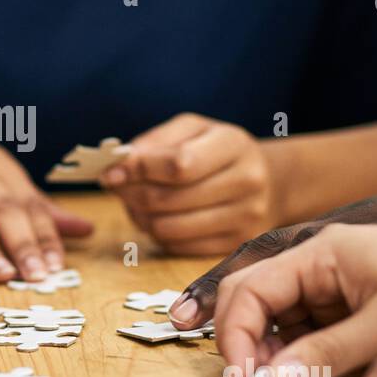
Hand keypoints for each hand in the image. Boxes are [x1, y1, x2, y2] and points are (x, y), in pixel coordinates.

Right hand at [0, 114, 92, 282]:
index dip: (44, 236)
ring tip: (4, 275)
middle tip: (37, 275)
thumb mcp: (3, 176)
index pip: (29, 204)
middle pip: (0, 208)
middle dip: (21, 242)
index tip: (58, 266)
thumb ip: (40, 207)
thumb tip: (86, 230)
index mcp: (1, 170)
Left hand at [102, 113, 274, 255]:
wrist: (266, 180)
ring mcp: (244, 217)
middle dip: (131, 194)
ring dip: (140, 216)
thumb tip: (118, 165)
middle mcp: (246, 182)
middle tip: (115, 187)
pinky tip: (156, 217)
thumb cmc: (215, 150)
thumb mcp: (191, 130)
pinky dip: (157, 233)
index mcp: (234, 144)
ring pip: (168, 227)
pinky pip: (177, 246)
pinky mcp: (234, 244)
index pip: (178, 165)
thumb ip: (155, 142)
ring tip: (135, 202)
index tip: (110, 172)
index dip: (138, 170)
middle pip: (169, 199)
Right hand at [205, 223, 376, 376]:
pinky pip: (310, 334)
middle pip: (254, 300)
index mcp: (323, 252)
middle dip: (245, 344)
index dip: (236, 334)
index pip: (250, 289)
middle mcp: (320, 263)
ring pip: (280, 321)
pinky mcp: (350, 307)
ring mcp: (334, 285)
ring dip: (275, 356)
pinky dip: (304, 360)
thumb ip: (326, 354)